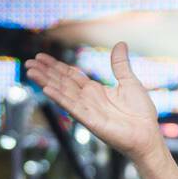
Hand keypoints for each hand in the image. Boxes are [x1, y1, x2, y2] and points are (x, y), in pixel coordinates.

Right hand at [25, 42, 163, 165]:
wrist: (148, 135)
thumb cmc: (141, 113)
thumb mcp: (130, 82)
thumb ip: (120, 64)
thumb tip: (120, 43)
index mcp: (95, 90)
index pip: (70, 75)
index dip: (55, 66)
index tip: (40, 56)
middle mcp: (88, 99)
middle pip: (62, 82)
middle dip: (45, 72)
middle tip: (29, 62)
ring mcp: (87, 110)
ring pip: (62, 93)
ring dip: (46, 82)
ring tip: (31, 72)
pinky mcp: (90, 121)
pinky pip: (72, 107)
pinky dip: (59, 98)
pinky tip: (46, 89)